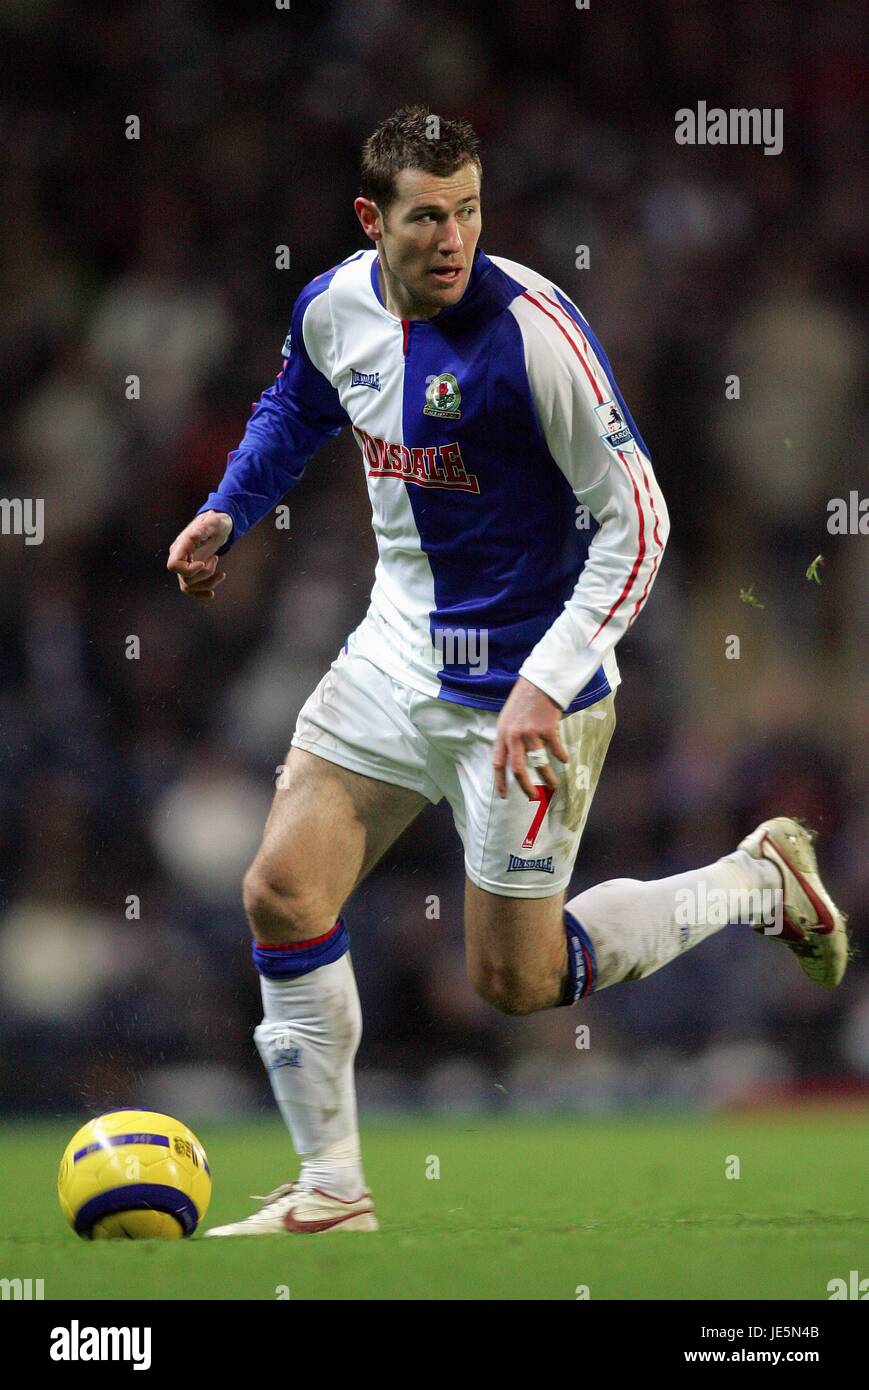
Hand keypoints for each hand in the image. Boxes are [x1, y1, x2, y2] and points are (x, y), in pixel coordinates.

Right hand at [166, 510, 232, 599]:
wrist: (218, 526)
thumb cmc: (216, 522)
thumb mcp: (214, 522)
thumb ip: (204, 527)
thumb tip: (193, 535)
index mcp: (181, 545)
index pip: (173, 565)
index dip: (188, 570)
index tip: (203, 564)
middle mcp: (180, 557)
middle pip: (185, 578)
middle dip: (205, 574)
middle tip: (215, 558)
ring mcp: (185, 565)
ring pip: (189, 586)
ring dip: (207, 584)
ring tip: (221, 574)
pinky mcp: (192, 572)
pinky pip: (191, 589)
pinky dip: (201, 593)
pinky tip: (212, 594)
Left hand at [492, 676, 567, 799]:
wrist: (539, 682)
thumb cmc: (523, 700)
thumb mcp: (508, 718)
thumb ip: (509, 738)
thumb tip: (512, 758)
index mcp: (502, 734)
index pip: (497, 763)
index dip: (500, 781)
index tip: (504, 796)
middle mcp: (514, 736)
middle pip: (518, 769)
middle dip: (526, 786)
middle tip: (533, 796)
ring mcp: (531, 733)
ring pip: (539, 763)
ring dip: (548, 777)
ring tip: (554, 785)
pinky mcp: (547, 729)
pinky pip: (556, 750)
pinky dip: (561, 757)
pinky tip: (565, 759)